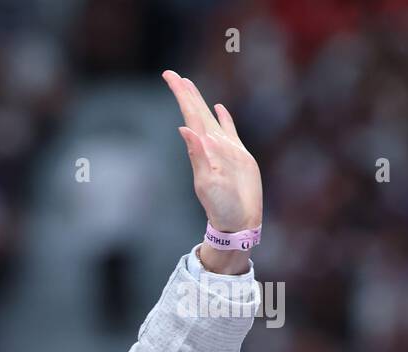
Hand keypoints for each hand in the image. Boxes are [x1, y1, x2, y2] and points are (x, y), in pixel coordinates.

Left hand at [163, 70, 262, 234]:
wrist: (237, 221)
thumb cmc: (222, 206)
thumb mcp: (208, 182)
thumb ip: (198, 156)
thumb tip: (185, 129)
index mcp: (202, 149)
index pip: (189, 115)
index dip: (181, 95)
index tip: (169, 77)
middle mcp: (210, 146)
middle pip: (196, 112)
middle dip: (184, 93)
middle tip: (171, 75)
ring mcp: (224, 149)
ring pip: (210, 117)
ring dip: (199, 101)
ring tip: (189, 86)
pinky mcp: (238, 154)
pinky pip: (229, 129)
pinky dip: (223, 117)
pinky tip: (218, 107)